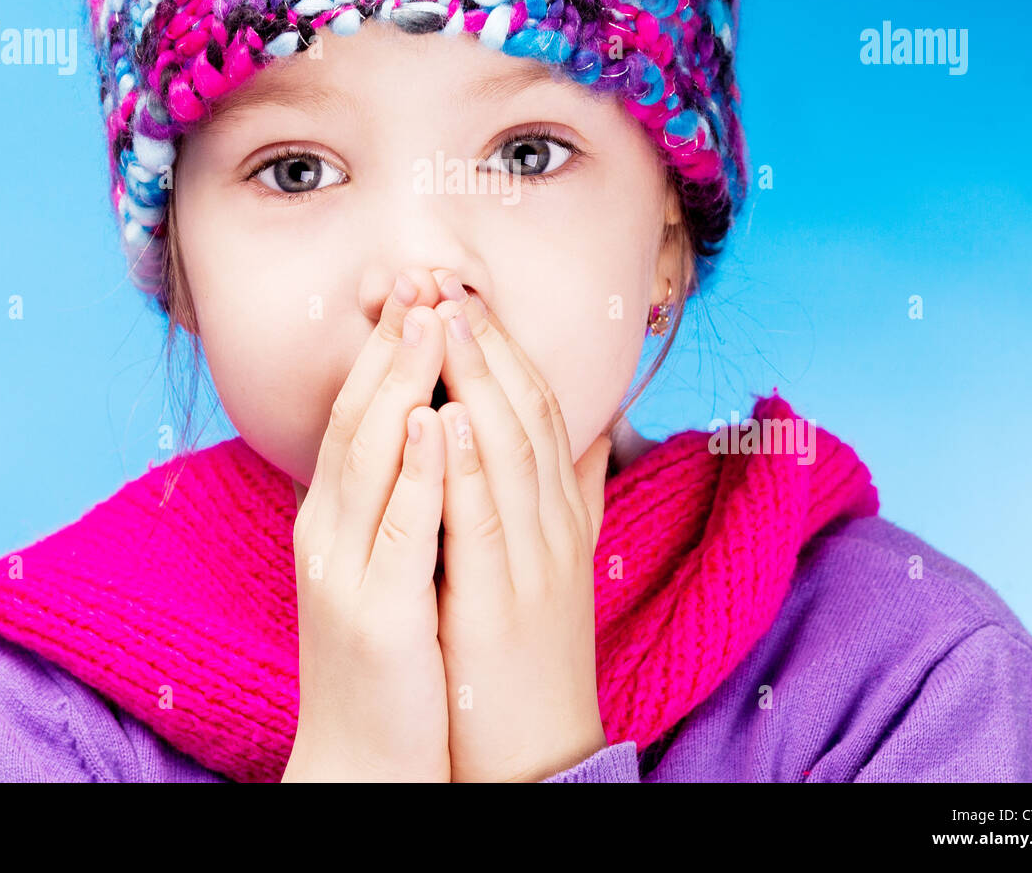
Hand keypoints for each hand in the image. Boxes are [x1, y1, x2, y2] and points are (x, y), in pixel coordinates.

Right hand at [283, 268, 451, 781]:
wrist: (362, 756)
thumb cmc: (387, 653)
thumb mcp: (385, 562)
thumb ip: (403, 496)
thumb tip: (432, 430)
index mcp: (335, 515)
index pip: (358, 410)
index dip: (386, 346)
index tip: (418, 287)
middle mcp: (328, 529)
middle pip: (358, 415)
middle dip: (392, 343)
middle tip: (420, 276)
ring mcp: (345, 567)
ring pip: (371, 455)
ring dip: (401, 381)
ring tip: (428, 320)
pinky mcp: (376, 610)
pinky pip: (399, 527)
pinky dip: (413, 468)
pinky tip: (430, 418)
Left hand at [429, 274, 612, 782]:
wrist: (538, 750)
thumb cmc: (534, 647)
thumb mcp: (560, 558)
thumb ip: (573, 491)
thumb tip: (588, 428)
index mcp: (563, 509)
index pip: (537, 407)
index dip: (503, 346)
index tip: (465, 295)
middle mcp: (556, 522)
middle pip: (525, 413)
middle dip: (485, 342)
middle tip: (448, 283)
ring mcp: (535, 558)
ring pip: (508, 450)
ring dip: (475, 380)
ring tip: (443, 321)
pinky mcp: (503, 600)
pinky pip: (483, 519)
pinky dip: (465, 462)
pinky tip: (443, 416)